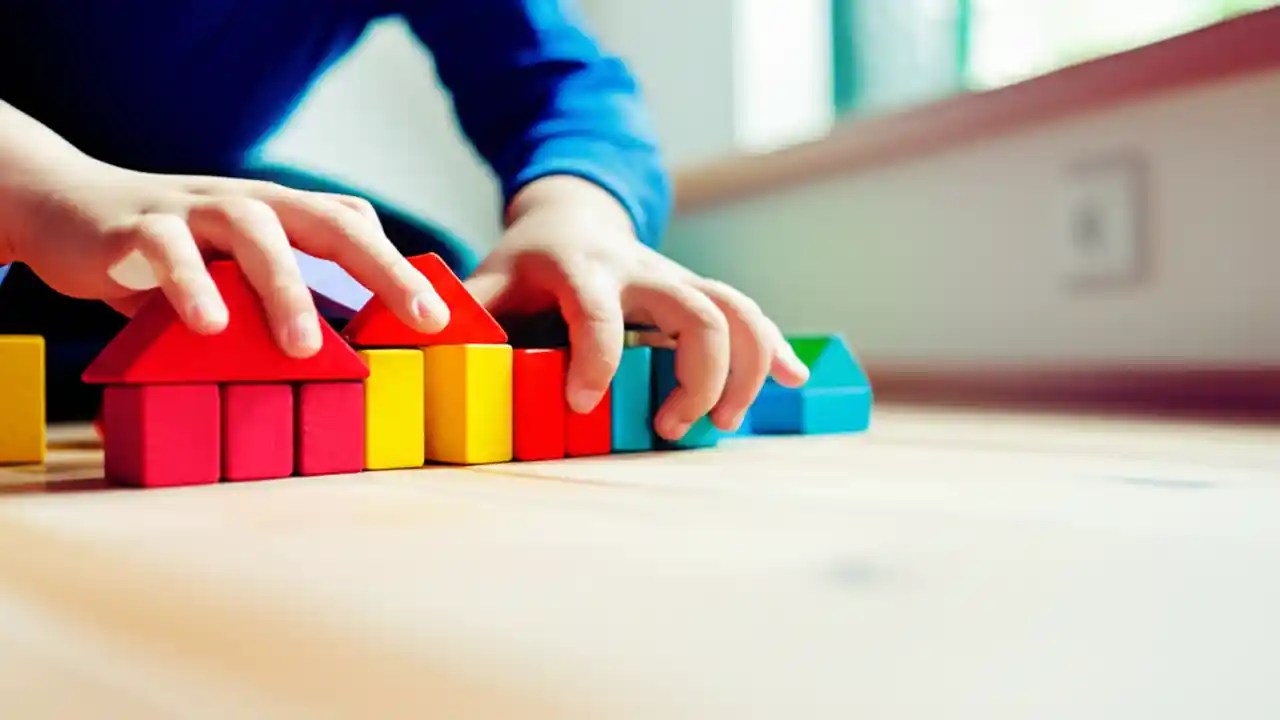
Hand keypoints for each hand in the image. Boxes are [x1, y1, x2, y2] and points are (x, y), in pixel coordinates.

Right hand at [5, 160, 449, 356]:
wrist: (67, 209)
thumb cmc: (173, 255)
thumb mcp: (237, 275)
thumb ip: (286, 299)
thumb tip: (353, 357)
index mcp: (283, 216)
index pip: (357, 229)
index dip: (405, 266)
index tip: (446, 316)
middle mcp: (250, 204)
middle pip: (330, 222)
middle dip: (383, 268)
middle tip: (421, 318)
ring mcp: (194, 209)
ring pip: (253, 231)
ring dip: (285, 287)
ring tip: (305, 346)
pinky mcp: (137, 226)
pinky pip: (169, 248)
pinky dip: (191, 283)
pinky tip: (211, 324)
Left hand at [466, 175, 808, 440]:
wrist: (573, 215)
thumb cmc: (527, 262)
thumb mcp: (487, 281)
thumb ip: (466, 318)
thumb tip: (422, 354)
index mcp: (581, 268)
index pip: (597, 311)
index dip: (596, 359)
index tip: (582, 403)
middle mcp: (640, 271)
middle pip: (694, 311)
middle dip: (697, 374)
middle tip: (671, 428)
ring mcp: (677, 281)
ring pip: (736, 310)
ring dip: (744, 368)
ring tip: (725, 421)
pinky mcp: (699, 293)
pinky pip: (751, 314)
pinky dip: (775, 350)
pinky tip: (796, 383)